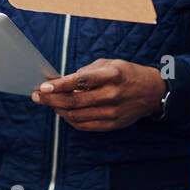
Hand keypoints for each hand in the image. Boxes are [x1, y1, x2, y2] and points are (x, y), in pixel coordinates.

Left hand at [30, 59, 165, 131]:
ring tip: (49, 102)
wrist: (152, 93)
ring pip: (76, 115)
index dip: (60, 85)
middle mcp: (112, 95)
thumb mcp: (109, 64)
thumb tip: (61, 82)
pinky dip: (70, 119)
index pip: (81, 81)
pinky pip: (84, 125)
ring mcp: (112, 113)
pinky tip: (63, 111)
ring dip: (58, 110)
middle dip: (51, 99)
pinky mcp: (112, 125)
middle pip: (74, 101)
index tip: (43, 86)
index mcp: (112, 76)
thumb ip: (86, 72)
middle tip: (37, 96)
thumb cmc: (126, 74)